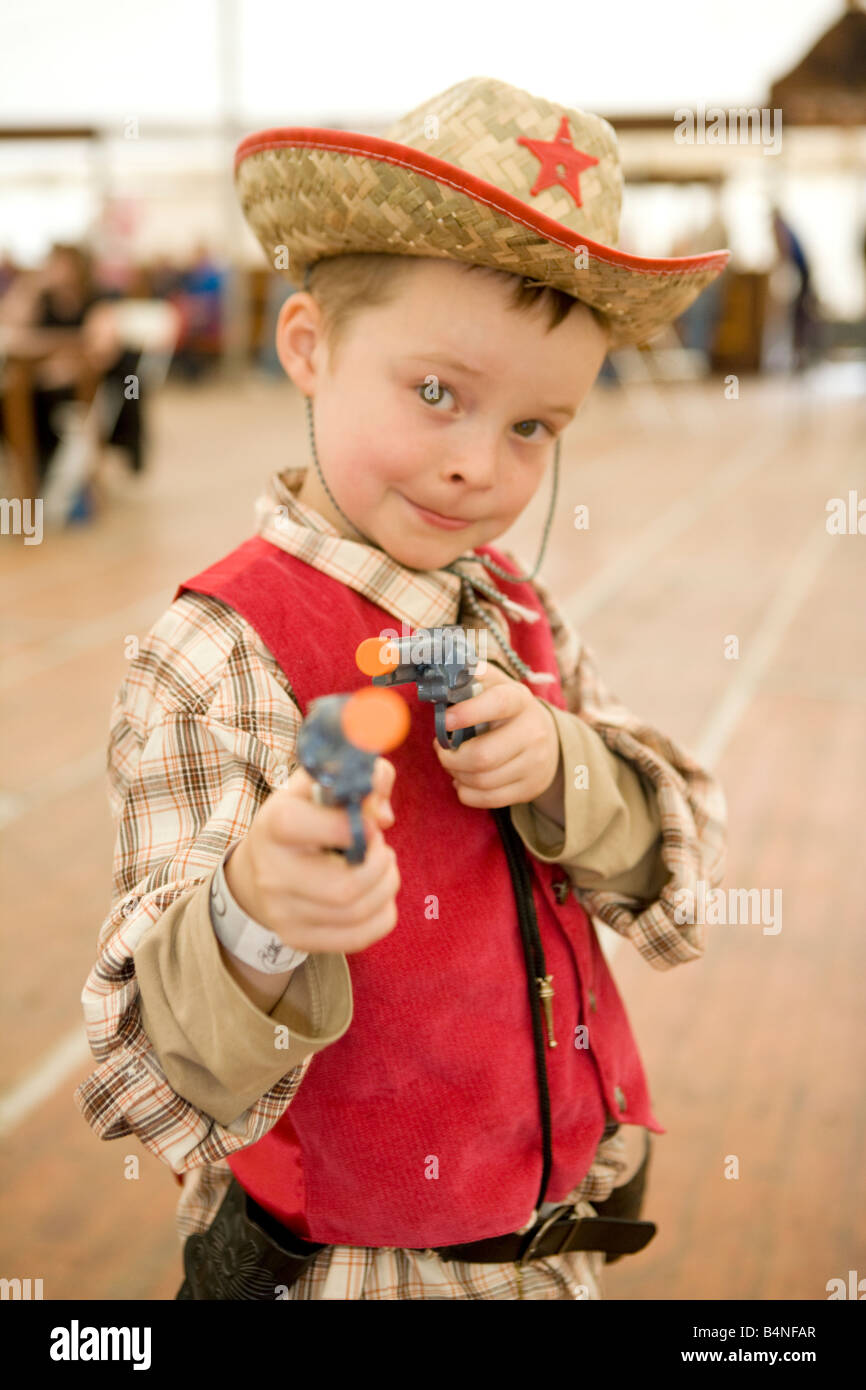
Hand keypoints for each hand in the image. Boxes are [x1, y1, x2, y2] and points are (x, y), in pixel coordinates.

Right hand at [224, 756, 400, 955]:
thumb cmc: (303, 819)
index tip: (371, 821)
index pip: (304, 827)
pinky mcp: (297, 938)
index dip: (352, 825)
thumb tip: (382, 813)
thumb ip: (359, 778)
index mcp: (274, 825)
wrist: (260, 870)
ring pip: (357, 913)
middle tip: (381, 847)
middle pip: (344, 888)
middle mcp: (272, 873)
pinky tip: (377, 893)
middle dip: (380, 865)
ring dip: (386, 886)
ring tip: (382, 866)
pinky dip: (383, 914)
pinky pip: (359, 937)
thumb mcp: (321, 787)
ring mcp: (282, 912)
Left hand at [432, 662, 562, 811]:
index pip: (498, 703)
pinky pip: (487, 799)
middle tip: (442, 750)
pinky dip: (466, 792)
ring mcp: (535, 763)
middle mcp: (534, 731)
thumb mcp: (494, 686)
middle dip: (451, 757)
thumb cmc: (507, 710)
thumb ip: (470, 678)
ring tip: (453, 764)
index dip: (468, 712)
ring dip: (456, 774)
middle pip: (483, 756)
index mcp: (520, 700)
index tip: (445, 721)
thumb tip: (440, 678)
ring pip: (482, 781)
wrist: (548, 739)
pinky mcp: (531, 788)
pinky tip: (464, 780)